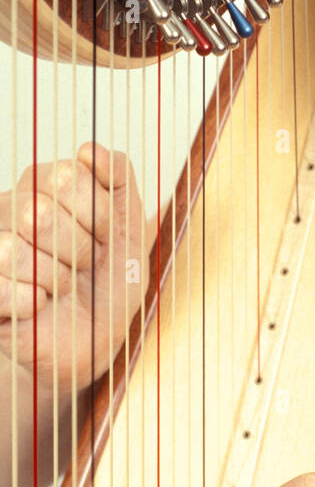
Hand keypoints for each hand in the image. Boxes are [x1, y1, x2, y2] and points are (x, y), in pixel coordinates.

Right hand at [0, 142, 144, 393]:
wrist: (96, 337)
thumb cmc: (110, 275)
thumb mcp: (129, 224)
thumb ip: (118, 177)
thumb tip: (88, 149)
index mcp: (45, 182)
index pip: (67, 178)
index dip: (99, 214)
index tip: (108, 234)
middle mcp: (10, 208)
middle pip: (39, 214)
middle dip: (79, 249)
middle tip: (85, 264)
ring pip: (13, 251)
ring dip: (56, 278)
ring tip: (63, 286)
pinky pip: (1, 290)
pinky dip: (31, 302)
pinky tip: (39, 305)